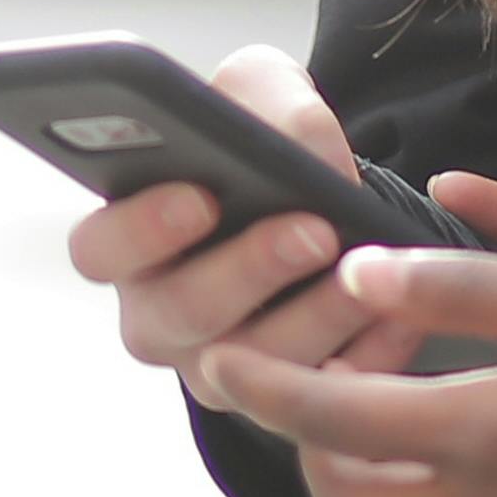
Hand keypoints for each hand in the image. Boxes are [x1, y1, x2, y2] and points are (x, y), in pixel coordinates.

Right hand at [63, 45, 496, 391]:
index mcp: (125, 241)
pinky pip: (320, 398)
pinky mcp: (282, 403)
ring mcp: (218, 368)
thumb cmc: (261, 147)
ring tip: (368, 274)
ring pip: (255, 365)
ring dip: (317, 318)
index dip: (140, 229)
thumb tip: (306, 153)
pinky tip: (399, 315)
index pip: (98, 249)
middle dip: (249, 271)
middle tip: (312, 231)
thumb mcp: (258, 94)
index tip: (200, 197)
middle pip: (181, 313)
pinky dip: (365, 357)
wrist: (317, 204)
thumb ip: (267, 99)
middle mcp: (158, 314)